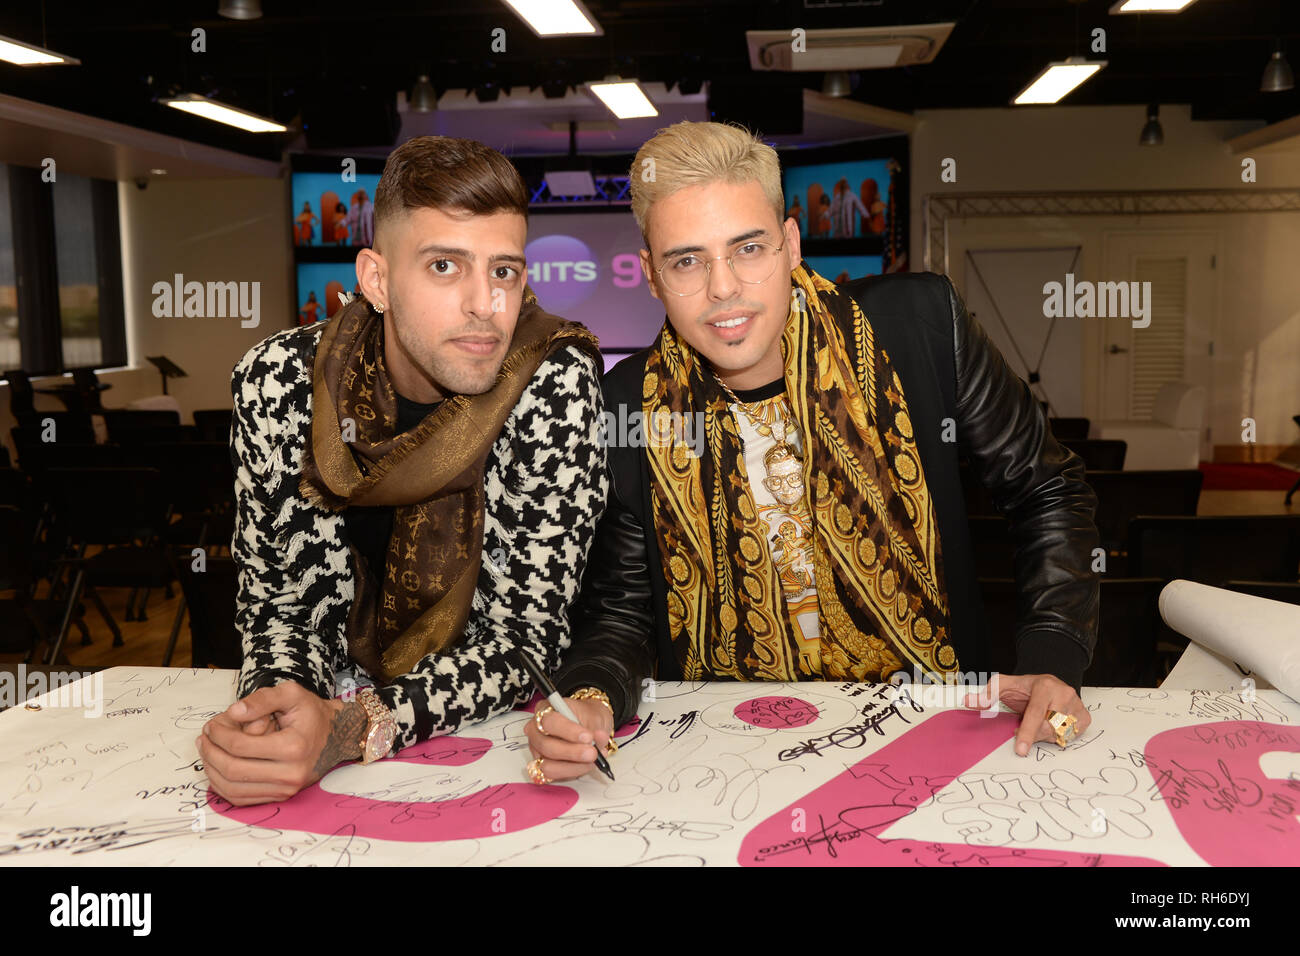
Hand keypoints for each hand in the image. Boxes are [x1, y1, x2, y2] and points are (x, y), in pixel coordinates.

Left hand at [197, 681, 363, 805]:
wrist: (336, 736)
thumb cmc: (311, 713)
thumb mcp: (291, 693)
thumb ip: (262, 699)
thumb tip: (233, 712)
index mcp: (293, 747)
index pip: (240, 746)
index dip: (219, 734)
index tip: (212, 724)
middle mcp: (290, 773)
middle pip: (233, 770)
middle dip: (211, 753)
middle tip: (204, 738)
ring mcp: (286, 789)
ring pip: (233, 789)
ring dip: (212, 771)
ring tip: (207, 751)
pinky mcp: (281, 797)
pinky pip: (241, 799)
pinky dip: (222, 786)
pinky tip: (217, 768)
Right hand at [522, 697, 614, 782]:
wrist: (589, 724)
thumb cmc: (587, 716)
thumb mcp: (595, 716)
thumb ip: (595, 728)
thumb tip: (599, 739)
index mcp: (545, 710)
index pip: (550, 722)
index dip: (568, 731)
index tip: (588, 737)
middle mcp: (536, 730)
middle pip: (546, 746)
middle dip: (572, 753)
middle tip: (593, 753)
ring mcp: (538, 750)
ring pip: (548, 765)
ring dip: (573, 766)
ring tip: (593, 760)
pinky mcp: (543, 766)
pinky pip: (554, 776)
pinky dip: (573, 771)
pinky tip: (586, 764)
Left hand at [961, 673, 1090, 756]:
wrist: (1048, 683)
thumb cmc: (1024, 687)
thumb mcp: (1003, 685)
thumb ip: (986, 694)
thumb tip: (967, 702)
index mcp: (1045, 685)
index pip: (1036, 713)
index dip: (1027, 733)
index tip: (1019, 749)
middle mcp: (1065, 693)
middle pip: (1048, 728)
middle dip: (1033, 732)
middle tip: (1024, 724)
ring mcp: (1078, 705)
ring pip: (1060, 735)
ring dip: (1045, 735)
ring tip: (1039, 721)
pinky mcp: (1085, 717)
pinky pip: (1070, 737)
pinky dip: (1058, 736)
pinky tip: (1052, 725)